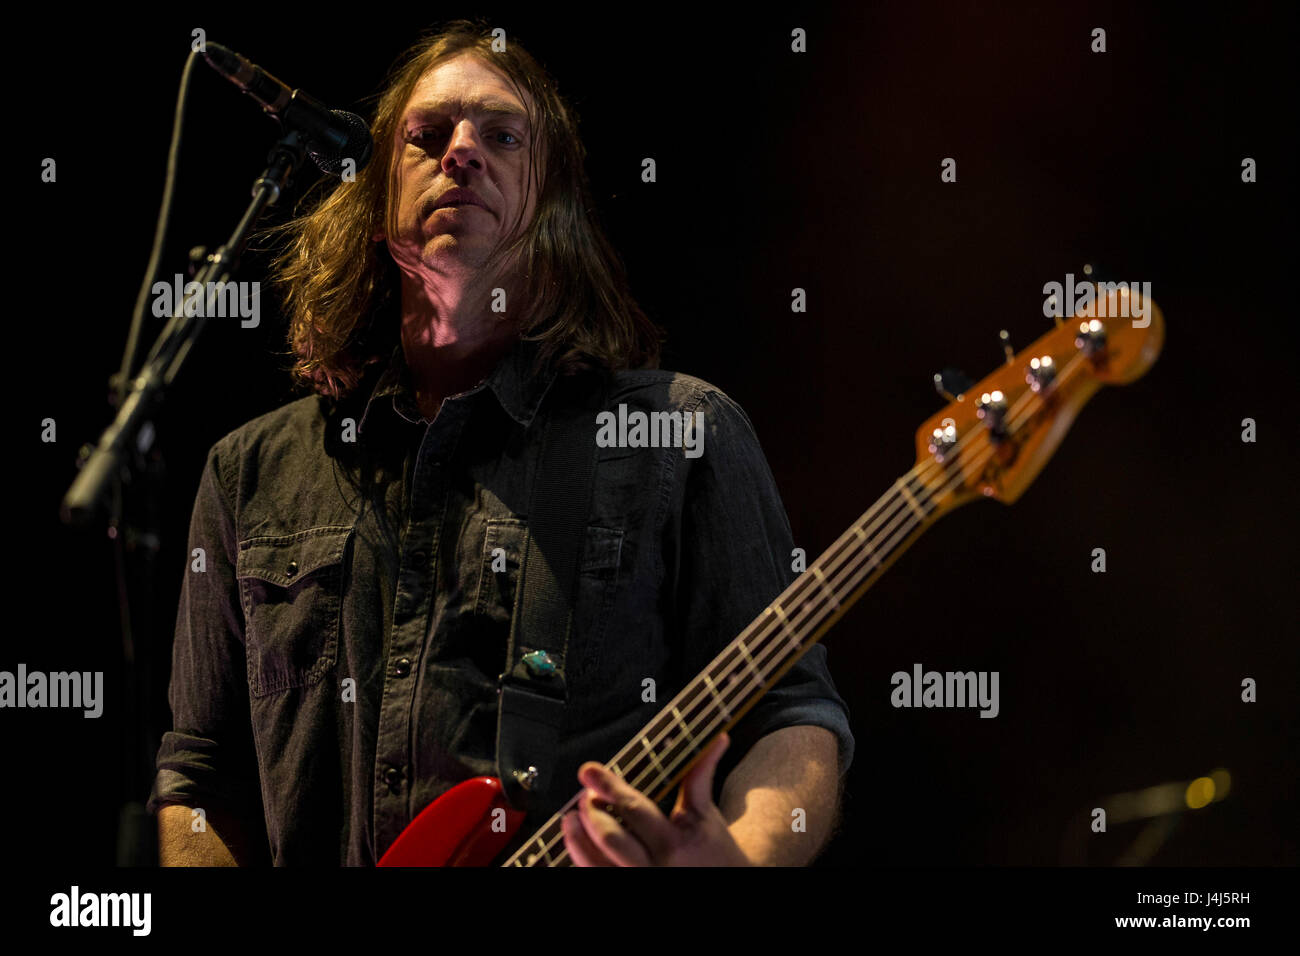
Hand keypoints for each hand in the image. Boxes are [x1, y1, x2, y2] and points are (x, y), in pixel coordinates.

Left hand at [561, 732, 751, 865]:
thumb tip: (717, 740)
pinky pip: (596, 876)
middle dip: (591, 813)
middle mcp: (656, 867)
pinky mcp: (630, 891)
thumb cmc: (714, 848)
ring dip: (578, 838)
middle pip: (610, 837)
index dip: (608, 787)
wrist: (730, 880)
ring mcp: (641, 882)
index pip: (634, 809)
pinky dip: (582, 858)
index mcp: (675, 841)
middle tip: (585, 797)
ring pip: (596, 863)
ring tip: (571, 819)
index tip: (588, 771)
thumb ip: (701, 775)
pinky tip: (579, 843)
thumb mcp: (706, 813)